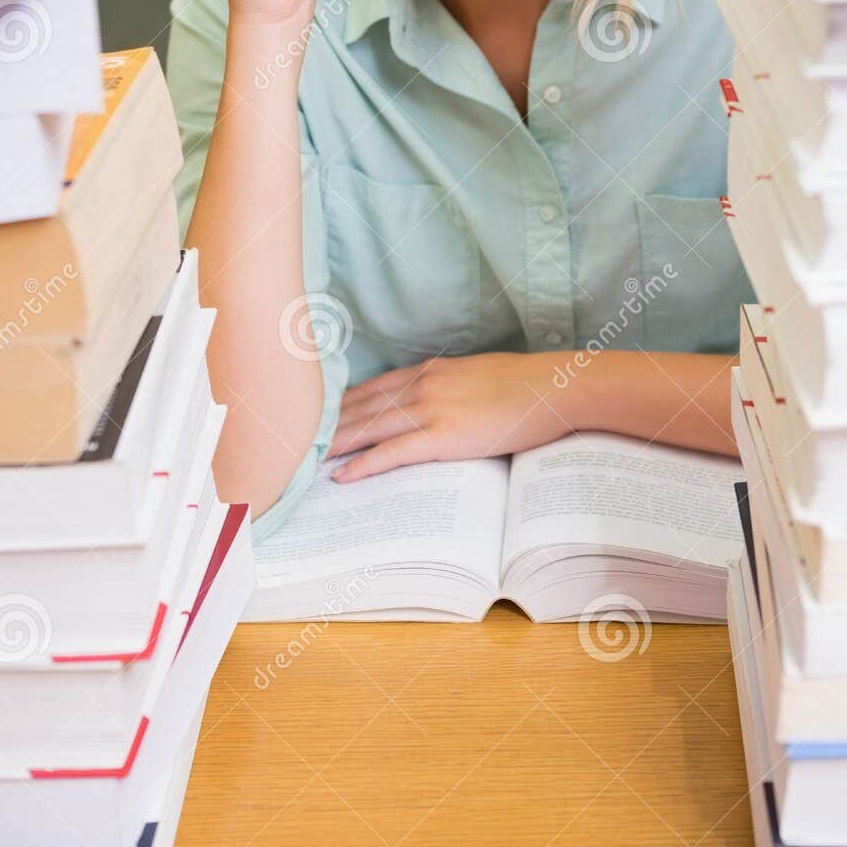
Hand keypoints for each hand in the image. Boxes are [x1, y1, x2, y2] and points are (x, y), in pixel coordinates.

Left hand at [326, 352, 575, 481]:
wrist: (552, 387)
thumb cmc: (525, 385)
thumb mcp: (478, 375)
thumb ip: (451, 385)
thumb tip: (441, 401)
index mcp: (430, 371)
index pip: (373, 388)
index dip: (342, 404)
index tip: (317, 415)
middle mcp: (421, 386)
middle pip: (360, 407)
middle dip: (326, 424)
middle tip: (294, 441)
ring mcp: (429, 410)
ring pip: (368, 429)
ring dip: (334, 446)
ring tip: (304, 461)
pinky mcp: (442, 436)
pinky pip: (392, 453)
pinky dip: (364, 465)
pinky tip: (342, 476)